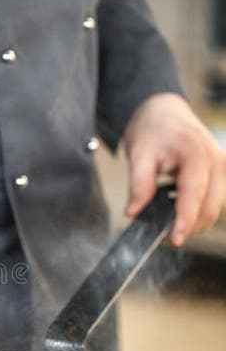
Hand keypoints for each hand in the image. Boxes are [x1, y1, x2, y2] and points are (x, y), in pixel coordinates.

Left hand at [122, 93, 225, 245]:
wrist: (165, 110)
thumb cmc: (152, 128)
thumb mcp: (138, 153)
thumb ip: (138, 185)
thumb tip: (133, 212)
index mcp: (197, 154)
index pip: (194, 196)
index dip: (184, 222)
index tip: (173, 240)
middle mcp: (216, 161)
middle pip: (209, 209)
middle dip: (188, 226)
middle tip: (163, 234)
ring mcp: (222, 167)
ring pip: (213, 209)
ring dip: (193, 219)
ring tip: (167, 216)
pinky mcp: (220, 173)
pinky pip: (212, 201)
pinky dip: (196, 210)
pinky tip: (176, 205)